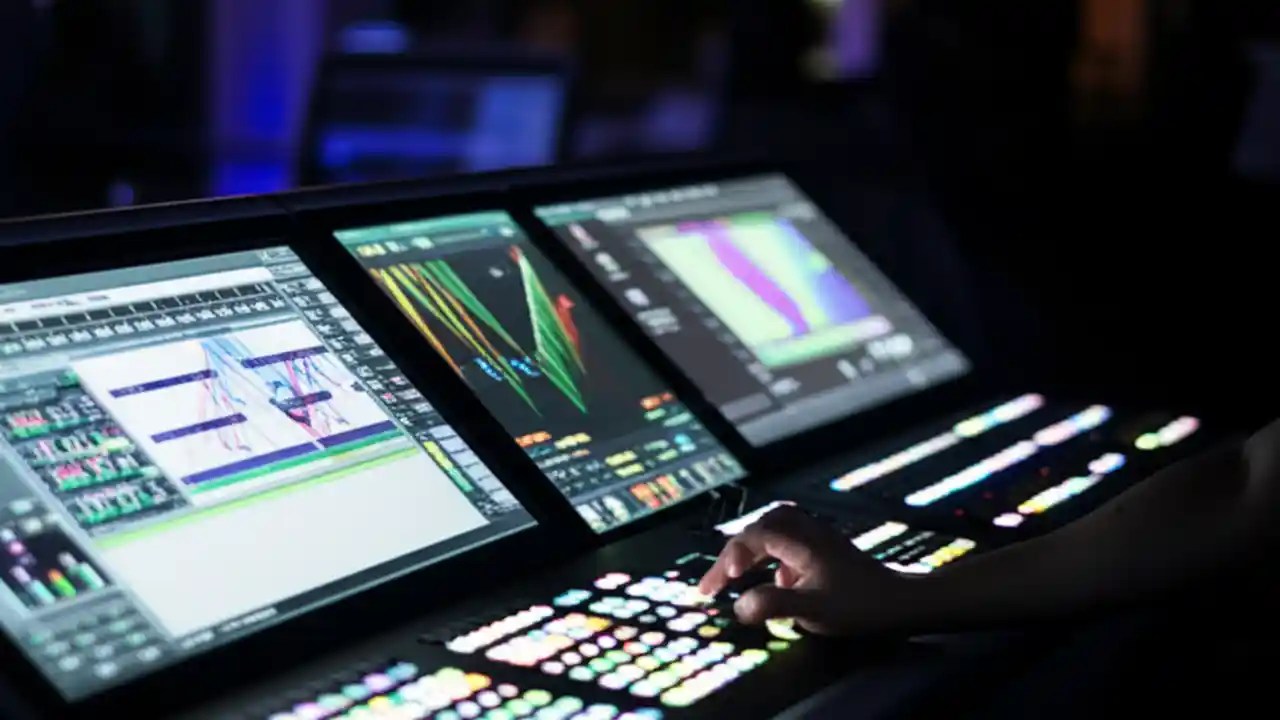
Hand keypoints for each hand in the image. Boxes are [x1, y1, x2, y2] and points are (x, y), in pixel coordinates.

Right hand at [697, 505, 912, 634]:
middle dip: (733, 554)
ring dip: (751, 551)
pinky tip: (778, 582)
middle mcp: (807, 532)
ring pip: (773, 531)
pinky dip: (772, 557)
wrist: (901, 602)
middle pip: (759, 529)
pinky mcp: (826, 548)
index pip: (752, 539)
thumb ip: (772, 605)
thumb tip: (738, 606)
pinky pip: (789, 541)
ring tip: (735, 575)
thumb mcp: (813, 610)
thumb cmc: (859, 605)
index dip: (728, 560)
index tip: (714, 588)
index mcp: (801, 542)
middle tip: (715, 583)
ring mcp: (818, 537)